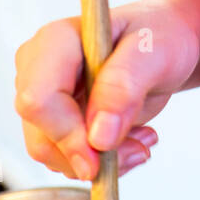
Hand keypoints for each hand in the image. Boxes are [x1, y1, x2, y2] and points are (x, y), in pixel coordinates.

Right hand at [13, 0, 199, 178]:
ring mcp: (43, 99)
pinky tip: (127, 140)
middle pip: (41, 137)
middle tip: (138, 148)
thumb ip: (124, 86)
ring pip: (52, 155)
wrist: (162, 49)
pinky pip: (66, 160)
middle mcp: (38, 70)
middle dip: (90, 156)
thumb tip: (99, 136)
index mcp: (55, 41)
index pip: (38, 101)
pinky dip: (100, 162)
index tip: (102, 153)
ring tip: (140, 141)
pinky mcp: (53, 124)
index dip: (67, 136)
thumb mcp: (154, 52)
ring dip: (100, 162)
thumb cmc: (158, 36)